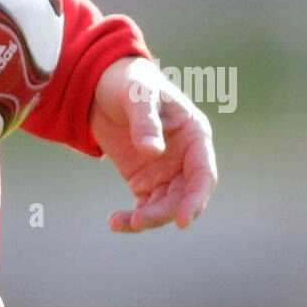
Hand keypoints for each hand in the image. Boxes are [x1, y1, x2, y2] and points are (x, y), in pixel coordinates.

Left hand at [88, 56, 217, 233]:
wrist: (103, 86)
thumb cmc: (130, 83)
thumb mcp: (138, 95)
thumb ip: (146, 121)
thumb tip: (153, 152)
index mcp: (195, 135)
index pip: (204, 174)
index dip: (196, 198)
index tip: (182, 220)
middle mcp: (185, 158)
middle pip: (183, 196)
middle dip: (164, 212)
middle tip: (139, 221)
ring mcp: (166, 172)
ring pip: (164, 206)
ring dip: (146, 219)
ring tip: (119, 223)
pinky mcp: (145, 181)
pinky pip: (144, 206)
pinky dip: (132, 217)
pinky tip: (116, 222)